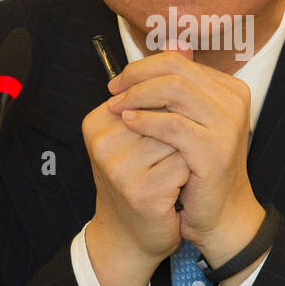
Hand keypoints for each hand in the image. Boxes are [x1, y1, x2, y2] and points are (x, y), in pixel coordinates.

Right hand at [81, 95, 188, 285]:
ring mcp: (120, 168)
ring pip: (178, 137)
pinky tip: (174, 188)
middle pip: (165, 113)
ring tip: (167, 173)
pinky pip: (184, 164)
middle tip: (163, 160)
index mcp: (96, 122)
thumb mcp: (137, 134)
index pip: (150, 94)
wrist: (130, 236)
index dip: (167, 116)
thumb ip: (155, 95)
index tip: (156, 140)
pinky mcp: (142, 191)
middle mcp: (102, 143)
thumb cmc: (139, 180)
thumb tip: (182, 49)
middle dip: (177, 135)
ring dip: (184, 153)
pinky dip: (188, 174)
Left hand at [106, 46, 266, 273]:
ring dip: (138, 95)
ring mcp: (227, 125)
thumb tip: (146, 63)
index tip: (117, 82)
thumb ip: (174, 94)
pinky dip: (146, 120)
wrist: (220, 214)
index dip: (142, 67)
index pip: (179, 61)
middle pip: (176, 70)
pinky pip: (173, 125)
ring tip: (116, 107)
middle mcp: (234, 102)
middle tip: (112, 90)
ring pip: (174, 90)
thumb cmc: (199, 170)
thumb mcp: (190, 125)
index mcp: (229, 90)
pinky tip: (128, 123)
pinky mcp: (215, 150)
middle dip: (137, 76)